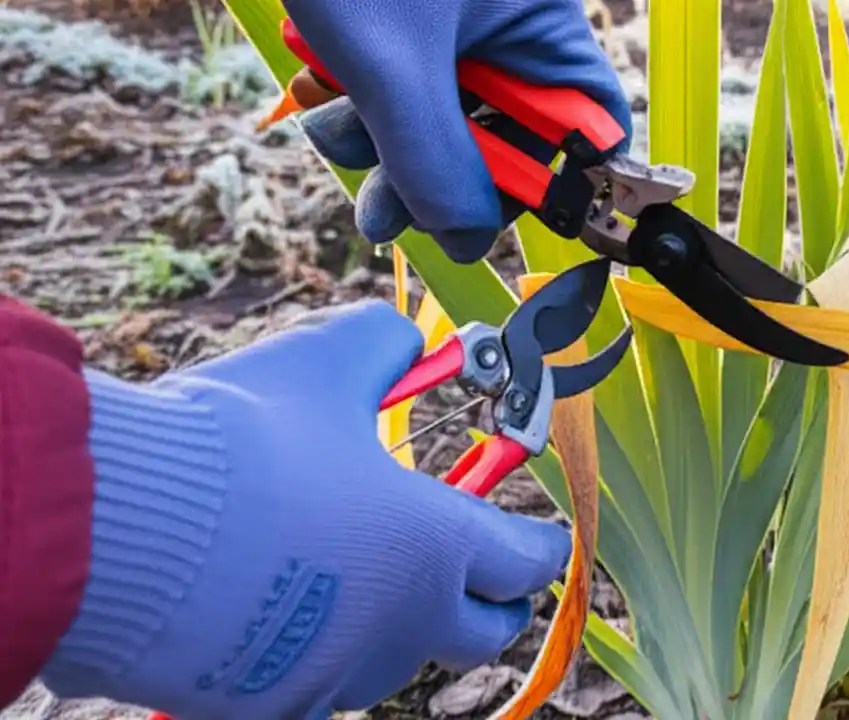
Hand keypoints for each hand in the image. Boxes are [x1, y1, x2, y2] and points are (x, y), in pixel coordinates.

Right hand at [41, 301, 570, 719]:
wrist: (120, 528)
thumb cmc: (240, 442)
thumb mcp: (325, 361)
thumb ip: (383, 347)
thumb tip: (405, 346)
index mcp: (436, 547)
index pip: (527, 563)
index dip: (541, 546)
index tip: (541, 538)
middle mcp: (401, 626)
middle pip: (481, 635)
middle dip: (492, 604)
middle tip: (481, 576)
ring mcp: (335, 676)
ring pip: (396, 659)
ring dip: (400, 623)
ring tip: (365, 577)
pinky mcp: (269, 707)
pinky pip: (316, 684)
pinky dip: (319, 651)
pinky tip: (285, 611)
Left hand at [284, 0, 631, 261]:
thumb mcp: (391, 63)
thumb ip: (433, 160)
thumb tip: (465, 242)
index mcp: (543, 22)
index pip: (589, 129)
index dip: (554, 187)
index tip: (491, 220)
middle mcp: (511, 24)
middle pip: (506, 135)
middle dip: (439, 176)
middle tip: (386, 213)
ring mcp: (457, 22)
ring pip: (443, 117)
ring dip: (386, 146)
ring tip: (334, 134)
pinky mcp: (407, 21)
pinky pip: (403, 86)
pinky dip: (363, 105)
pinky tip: (322, 97)